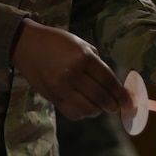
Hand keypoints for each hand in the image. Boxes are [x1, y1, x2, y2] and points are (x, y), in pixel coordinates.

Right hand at [11, 19, 130, 120]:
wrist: (26, 45)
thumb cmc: (57, 42)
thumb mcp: (81, 44)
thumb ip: (97, 63)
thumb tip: (113, 85)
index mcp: (83, 58)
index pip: (108, 81)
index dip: (121, 94)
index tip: (128, 101)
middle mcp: (73, 75)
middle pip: (100, 98)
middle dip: (113, 105)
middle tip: (117, 106)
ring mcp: (61, 88)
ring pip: (88, 110)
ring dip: (98, 110)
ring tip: (100, 105)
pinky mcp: (52, 98)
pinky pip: (73, 114)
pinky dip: (83, 114)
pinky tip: (85, 106)